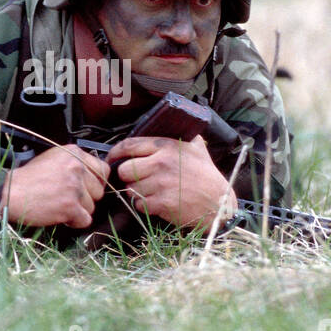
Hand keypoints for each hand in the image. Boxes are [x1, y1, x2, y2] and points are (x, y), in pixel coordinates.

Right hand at [2, 144, 110, 228]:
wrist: (10, 193)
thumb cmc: (28, 179)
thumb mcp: (53, 159)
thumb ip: (74, 163)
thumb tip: (94, 177)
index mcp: (74, 153)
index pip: (103, 170)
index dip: (96, 183)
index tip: (86, 188)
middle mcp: (76, 167)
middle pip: (99, 190)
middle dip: (86, 198)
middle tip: (66, 198)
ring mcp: (74, 187)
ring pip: (92, 206)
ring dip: (78, 210)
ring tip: (59, 205)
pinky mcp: (70, 206)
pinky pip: (85, 220)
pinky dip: (74, 222)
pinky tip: (60, 215)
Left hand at [106, 135, 237, 229]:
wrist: (219, 205)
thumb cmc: (208, 177)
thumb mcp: (198, 149)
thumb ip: (183, 137)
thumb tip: (178, 125)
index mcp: (167, 146)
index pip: (129, 145)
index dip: (115, 153)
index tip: (111, 159)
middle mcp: (161, 162)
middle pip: (124, 169)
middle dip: (129, 177)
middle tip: (140, 180)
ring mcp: (160, 183)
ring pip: (130, 189)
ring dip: (137, 193)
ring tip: (153, 192)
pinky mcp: (161, 203)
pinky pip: (139, 204)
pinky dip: (144, 206)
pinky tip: (158, 203)